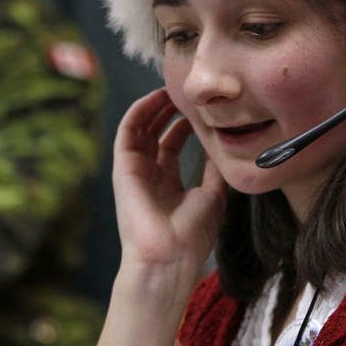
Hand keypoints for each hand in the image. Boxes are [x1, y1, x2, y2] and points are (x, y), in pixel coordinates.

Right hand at [112, 88, 226, 281]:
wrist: (168, 257)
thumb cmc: (192, 234)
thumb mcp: (213, 195)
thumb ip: (214, 169)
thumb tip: (222, 142)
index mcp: (169, 185)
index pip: (173, 146)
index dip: (185, 125)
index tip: (201, 108)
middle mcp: (150, 175)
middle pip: (155, 133)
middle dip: (168, 111)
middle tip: (185, 92)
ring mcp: (135, 171)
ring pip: (141, 128)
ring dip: (154, 106)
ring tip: (172, 88)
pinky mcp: (123, 167)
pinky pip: (127, 131)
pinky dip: (139, 111)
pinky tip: (155, 97)